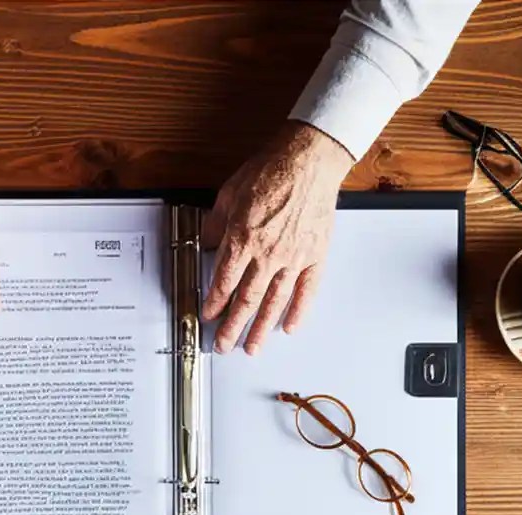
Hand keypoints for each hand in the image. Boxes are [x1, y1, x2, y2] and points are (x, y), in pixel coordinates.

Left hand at [201, 121, 353, 354]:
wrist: (308, 160)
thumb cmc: (271, 171)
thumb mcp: (229, 194)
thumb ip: (216, 224)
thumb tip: (207, 243)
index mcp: (243, 239)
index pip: (223, 282)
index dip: (213, 303)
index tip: (208, 316)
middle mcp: (267, 254)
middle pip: (247, 300)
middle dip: (233, 327)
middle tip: (224, 345)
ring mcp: (293, 257)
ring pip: (275, 302)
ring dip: (262, 328)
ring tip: (253, 347)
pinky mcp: (315, 255)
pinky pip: (307, 290)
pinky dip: (299, 310)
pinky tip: (290, 327)